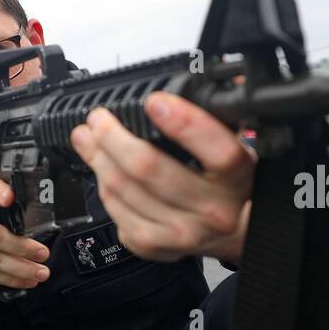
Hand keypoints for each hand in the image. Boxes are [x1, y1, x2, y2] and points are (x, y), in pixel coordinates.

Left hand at [70, 92, 254, 263]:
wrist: (238, 235)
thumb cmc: (231, 186)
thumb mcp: (240, 150)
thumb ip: (221, 120)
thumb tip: (204, 83)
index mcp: (238, 180)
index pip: (218, 152)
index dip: (185, 124)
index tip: (156, 102)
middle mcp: (213, 210)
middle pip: (149, 168)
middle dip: (112, 136)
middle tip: (99, 118)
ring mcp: (183, 232)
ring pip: (123, 190)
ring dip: (97, 157)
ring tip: (88, 138)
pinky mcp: (157, 246)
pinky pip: (117, 213)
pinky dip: (103, 187)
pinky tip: (103, 171)